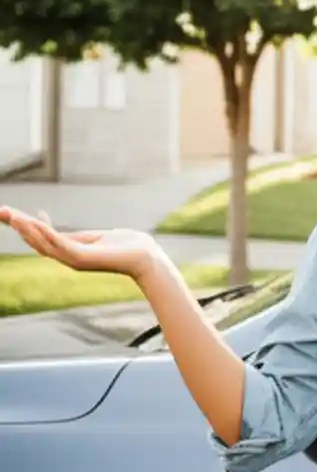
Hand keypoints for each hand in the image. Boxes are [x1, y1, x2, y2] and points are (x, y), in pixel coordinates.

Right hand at [0, 205, 163, 281]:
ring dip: (27, 229)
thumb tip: (69, 232)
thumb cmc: (128, 247)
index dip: (26, 227)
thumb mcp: (98, 237)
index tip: (13, 213)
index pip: (42, 240)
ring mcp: (75, 259)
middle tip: (0, 212)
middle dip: (18, 227)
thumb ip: (80, 236)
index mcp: (71, 252)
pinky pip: (59, 244)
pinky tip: (35, 223)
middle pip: (35, 242)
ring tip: (12, 216)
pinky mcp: (83, 258)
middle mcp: (69, 258)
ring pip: (43, 244)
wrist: (148, 258)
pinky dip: (46, 234)